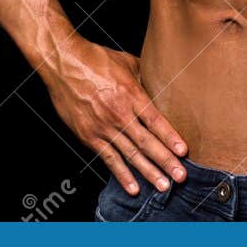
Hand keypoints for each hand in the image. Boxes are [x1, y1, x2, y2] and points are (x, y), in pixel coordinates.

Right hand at [43, 40, 187, 194]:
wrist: (63, 63)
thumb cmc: (95, 59)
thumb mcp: (126, 61)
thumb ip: (144, 76)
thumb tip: (160, 83)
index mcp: (130, 94)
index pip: (155, 120)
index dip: (170, 137)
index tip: (183, 152)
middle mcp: (118, 113)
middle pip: (146, 142)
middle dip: (165, 161)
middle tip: (181, 177)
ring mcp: (103, 127)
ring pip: (130, 154)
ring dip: (148, 172)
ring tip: (163, 186)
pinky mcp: (88, 135)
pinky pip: (108, 159)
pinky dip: (122, 174)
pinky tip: (134, 187)